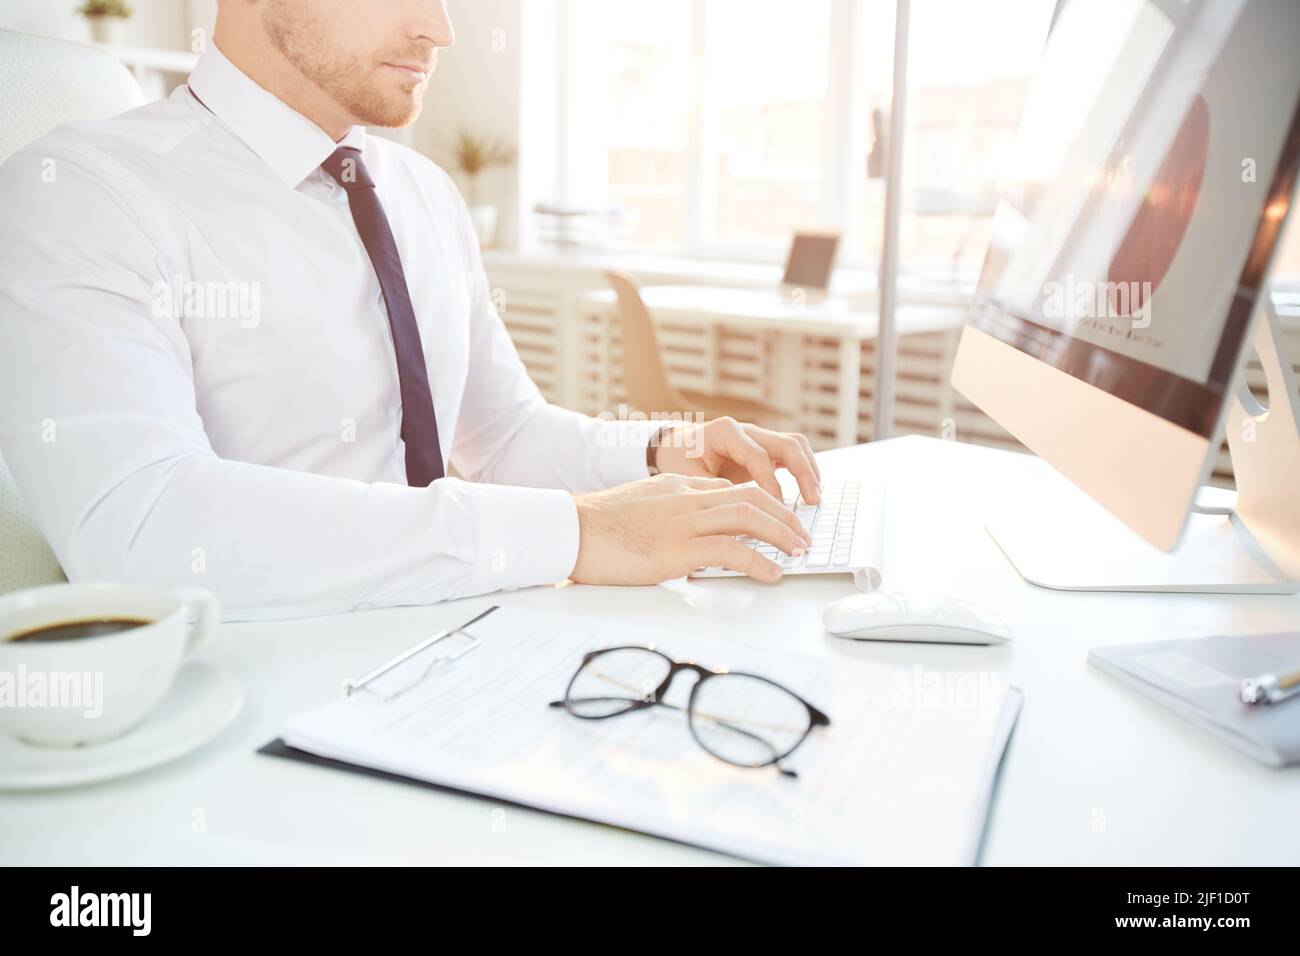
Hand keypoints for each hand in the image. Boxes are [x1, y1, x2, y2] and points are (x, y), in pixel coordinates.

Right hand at [570, 473, 814, 584]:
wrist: (569, 531)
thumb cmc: (596, 528)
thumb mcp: (640, 509)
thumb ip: (668, 515)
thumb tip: (690, 540)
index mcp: (677, 487)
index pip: (731, 488)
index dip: (762, 503)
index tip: (779, 519)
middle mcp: (686, 498)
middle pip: (751, 496)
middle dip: (783, 515)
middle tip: (801, 535)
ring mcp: (683, 521)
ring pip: (749, 516)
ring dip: (781, 534)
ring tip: (798, 551)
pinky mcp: (676, 548)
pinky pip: (730, 550)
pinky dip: (759, 561)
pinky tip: (772, 574)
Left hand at [652, 417, 821, 505]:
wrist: (674, 449)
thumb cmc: (678, 461)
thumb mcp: (686, 477)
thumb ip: (711, 491)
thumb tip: (737, 513)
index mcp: (726, 432)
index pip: (758, 456)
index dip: (770, 483)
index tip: (776, 507)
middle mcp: (747, 431)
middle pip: (787, 444)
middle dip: (803, 473)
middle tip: (812, 500)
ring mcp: (759, 439)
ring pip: (796, 446)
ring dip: (809, 471)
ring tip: (815, 498)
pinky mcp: (765, 451)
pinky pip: (792, 456)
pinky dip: (804, 473)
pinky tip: (808, 494)